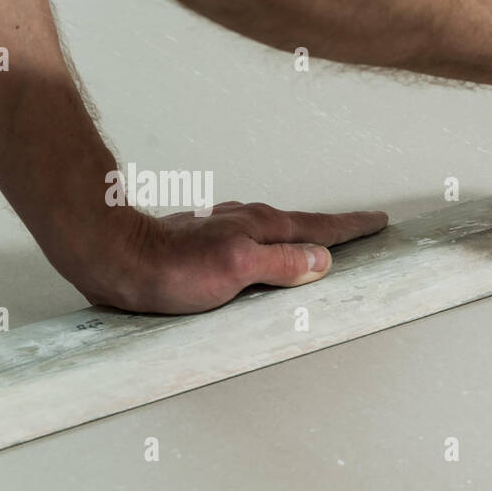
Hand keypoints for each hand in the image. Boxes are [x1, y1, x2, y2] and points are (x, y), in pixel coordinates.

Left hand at [68, 202, 388, 313]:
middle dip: (334, 229)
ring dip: (302, 236)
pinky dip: (272, 245)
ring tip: (321, 243)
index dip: (351, 227)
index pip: (319, 228)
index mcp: (262, 228)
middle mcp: (246, 223)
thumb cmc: (170, 270)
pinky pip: (253, 242)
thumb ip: (283, 264)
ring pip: (277, 232)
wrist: (112, 258)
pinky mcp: (205, 242)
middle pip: (303, 226)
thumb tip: (322, 261)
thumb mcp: (237, 270)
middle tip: (361, 228)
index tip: (378, 221)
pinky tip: (265, 253)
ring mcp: (225, 229)